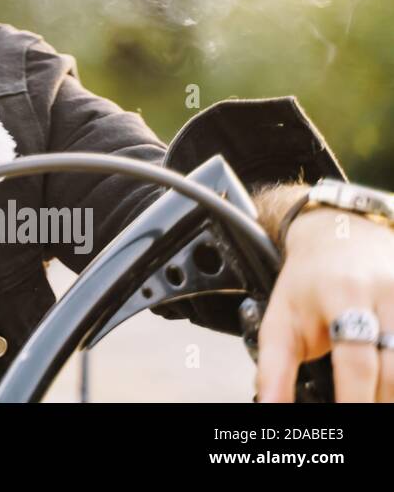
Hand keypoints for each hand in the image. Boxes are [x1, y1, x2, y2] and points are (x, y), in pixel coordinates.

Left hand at [256, 207, 393, 401]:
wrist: (338, 234)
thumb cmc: (307, 282)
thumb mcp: (280, 318)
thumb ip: (275, 368)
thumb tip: (271, 407)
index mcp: (342, 294)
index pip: (356, 360)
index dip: (354, 399)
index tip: (346, 418)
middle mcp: (384, 294)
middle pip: (393, 368)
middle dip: (378, 401)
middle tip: (360, 415)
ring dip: (393, 391)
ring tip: (372, 401)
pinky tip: (387, 384)